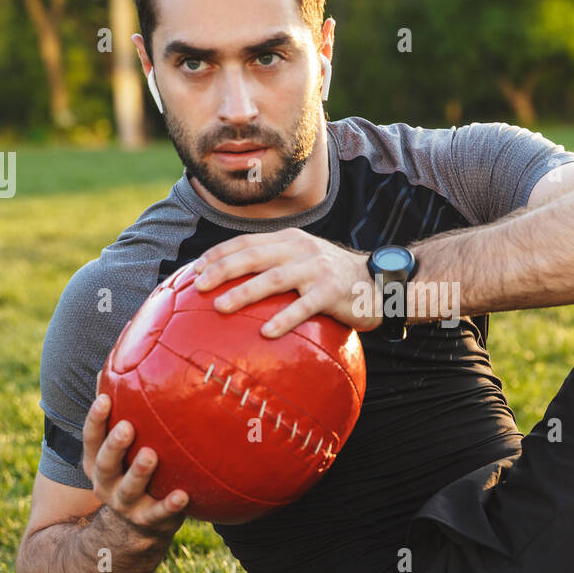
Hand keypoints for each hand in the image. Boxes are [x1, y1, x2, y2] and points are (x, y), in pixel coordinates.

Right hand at [81, 387, 187, 539]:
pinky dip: (170, 506)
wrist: (138, 524)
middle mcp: (106, 483)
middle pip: (104, 463)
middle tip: (127, 427)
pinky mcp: (149, 520)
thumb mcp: (123, 445)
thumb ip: (125, 411)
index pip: (91, 438)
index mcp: (97, 461)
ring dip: (139, 472)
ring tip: (152, 455)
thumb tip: (124, 361)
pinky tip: (184, 495)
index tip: (105, 399)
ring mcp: (126, 504)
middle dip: (114, 445)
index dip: (95, 419)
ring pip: (129, 488)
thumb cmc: (134, 468)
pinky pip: (160, 514)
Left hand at [190, 227, 380, 337]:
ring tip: (220, 307)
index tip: (194, 269)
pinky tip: (266, 332)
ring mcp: (317, 269)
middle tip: (199, 286)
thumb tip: (234, 287)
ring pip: (274, 279)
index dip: (218, 253)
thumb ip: (275, 266)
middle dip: (222, 269)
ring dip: (244, 292)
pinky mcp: (332, 292)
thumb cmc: (333, 280)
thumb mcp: (304, 262)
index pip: (246, 242)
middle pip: (253, 256)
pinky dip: (284, 319)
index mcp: (289, 240)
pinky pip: (304, 306)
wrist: (379, 284)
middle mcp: (300, 249)